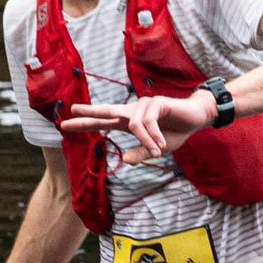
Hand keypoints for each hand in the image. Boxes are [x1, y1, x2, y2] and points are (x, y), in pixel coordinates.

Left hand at [59, 92, 214, 164]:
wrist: (196, 118)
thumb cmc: (175, 132)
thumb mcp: (157, 148)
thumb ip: (141, 153)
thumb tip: (124, 161)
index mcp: (130, 122)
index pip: (103, 121)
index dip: (86, 122)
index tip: (66, 124)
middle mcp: (133, 111)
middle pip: (107, 111)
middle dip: (89, 112)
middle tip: (71, 111)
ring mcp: (143, 105)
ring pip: (134, 125)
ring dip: (146, 142)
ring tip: (158, 151)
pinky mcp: (155, 102)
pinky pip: (147, 122)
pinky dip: (153, 136)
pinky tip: (161, 144)